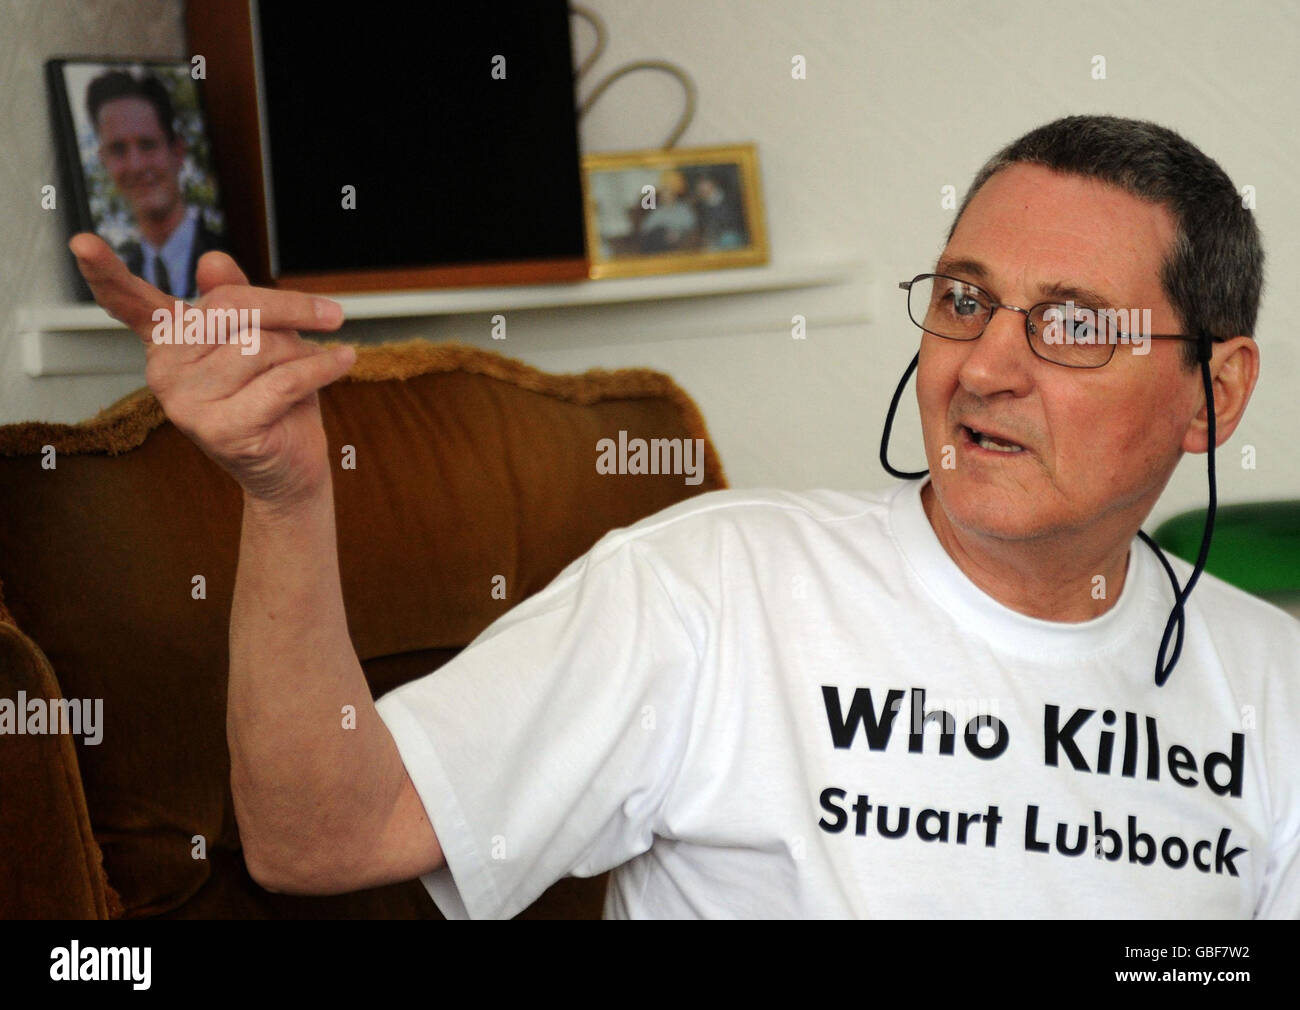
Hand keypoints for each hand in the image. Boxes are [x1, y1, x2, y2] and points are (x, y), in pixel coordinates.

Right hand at [69, 233, 355, 507]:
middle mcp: (164, 368)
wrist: (290, 464)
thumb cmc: (275, 393)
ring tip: (307, 367)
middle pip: (231, 305)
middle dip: (289, 308)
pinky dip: (323, 367)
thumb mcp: (261, 335)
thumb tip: (213, 259)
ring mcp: (186, 402)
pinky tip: (343, 361)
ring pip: (263, 344)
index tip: (79, 242)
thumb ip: (236, 295)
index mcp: (167, 339)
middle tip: (330, 314)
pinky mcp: (222, 429)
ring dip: (303, 350)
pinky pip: (284, 379)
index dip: (104, 272)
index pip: (129, 301)